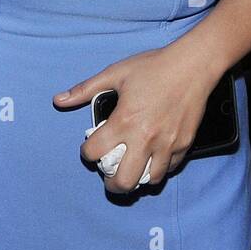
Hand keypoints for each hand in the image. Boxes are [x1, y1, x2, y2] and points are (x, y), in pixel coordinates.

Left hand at [54, 47, 216, 193]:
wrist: (191, 66)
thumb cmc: (153, 67)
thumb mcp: (115, 74)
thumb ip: (85, 89)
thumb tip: (58, 100)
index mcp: (124, 121)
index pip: (95, 152)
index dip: (86, 152)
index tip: (89, 148)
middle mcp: (145, 138)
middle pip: (123, 180)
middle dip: (111, 183)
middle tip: (108, 177)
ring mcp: (167, 145)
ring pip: (149, 181)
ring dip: (137, 179)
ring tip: (130, 171)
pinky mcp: (184, 146)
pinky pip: (169, 169)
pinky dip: (158, 170)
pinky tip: (151, 161)